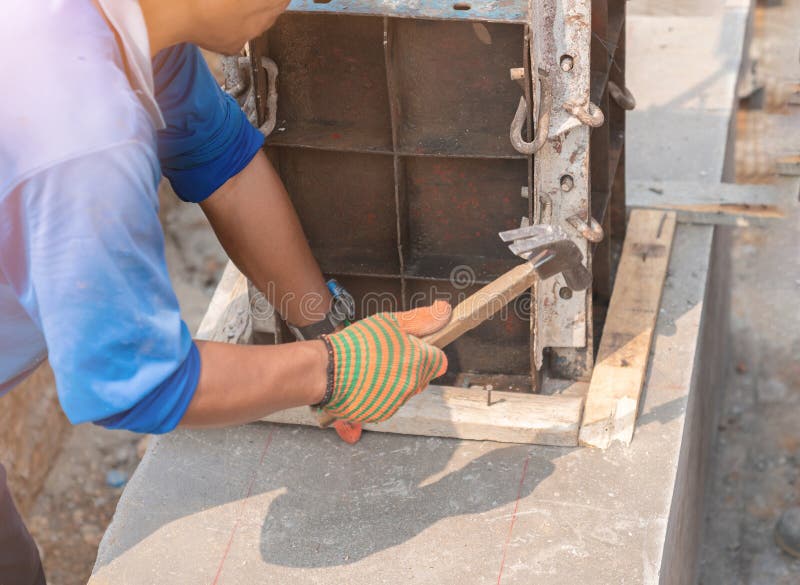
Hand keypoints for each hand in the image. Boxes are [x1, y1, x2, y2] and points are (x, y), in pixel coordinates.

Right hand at [319, 301, 451, 423]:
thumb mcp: (389, 322)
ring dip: (394, 381)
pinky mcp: (381, 414)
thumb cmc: (356, 344)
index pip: (438, 361)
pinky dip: (379, 394)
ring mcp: (397, 402)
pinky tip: (364, 382)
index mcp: (419, 361)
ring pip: (404, 390)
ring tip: (371, 368)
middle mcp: (412, 385)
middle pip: (421, 376)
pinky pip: (387, 403)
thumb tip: (445, 310)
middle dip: (409, 367)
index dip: (425, 352)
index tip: (411, 348)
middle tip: (385, 355)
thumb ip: (420, 319)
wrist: (326, 371)